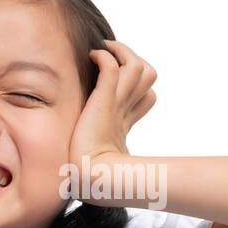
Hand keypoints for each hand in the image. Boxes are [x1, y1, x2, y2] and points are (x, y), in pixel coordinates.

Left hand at [69, 39, 157, 170]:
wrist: (90, 179)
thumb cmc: (88, 177)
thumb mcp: (93, 160)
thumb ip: (90, 152)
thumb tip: (78, 163)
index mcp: (123, 126)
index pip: (146, 97)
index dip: (136, 87)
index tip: (115, 85)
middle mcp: (125, 112)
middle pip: (149, 76)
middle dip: (134, 62)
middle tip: (111, 57)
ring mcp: (117, 105)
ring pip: (137, 67)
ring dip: (121, 51)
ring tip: (104, 49)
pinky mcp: (105, 101)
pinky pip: (112, 67)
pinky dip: (104, 57)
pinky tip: (92, 57)